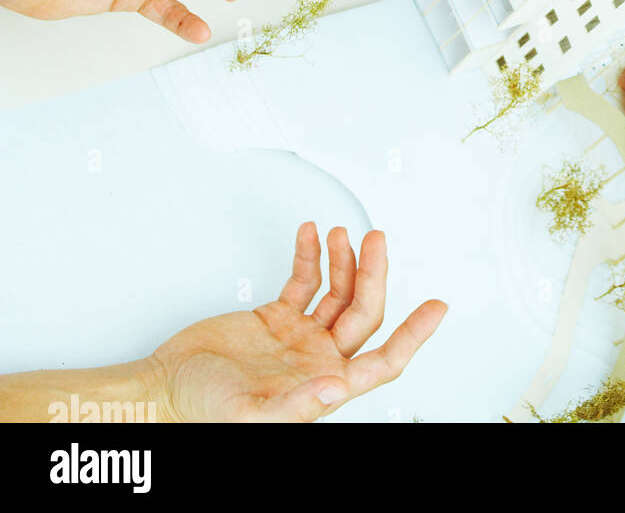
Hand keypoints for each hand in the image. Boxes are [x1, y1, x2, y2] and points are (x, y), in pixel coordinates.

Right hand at [150, 224, 445, 421]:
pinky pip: (303, 282)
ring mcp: (298, 337)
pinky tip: (311, 235)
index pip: (382, 360)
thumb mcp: (249, 414)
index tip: (438, 308)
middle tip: (377, 239)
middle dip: (373, 274)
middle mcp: (317, 360)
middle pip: (364, 312)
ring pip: (338, 293)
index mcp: (322, 385)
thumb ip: (296, 404)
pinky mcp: (275, 318)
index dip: (414, 336)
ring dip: (344, 261)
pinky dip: (309, 257)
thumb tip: (337, 388)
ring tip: (342, 233)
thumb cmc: (199, 412)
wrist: (162, 388)